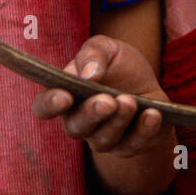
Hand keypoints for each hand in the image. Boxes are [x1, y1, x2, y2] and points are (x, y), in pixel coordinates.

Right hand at [31, 35, 169, 158]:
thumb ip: (93, 54)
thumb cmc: (118, 65)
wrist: (148, 83)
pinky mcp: (128, 146)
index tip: (64, 97)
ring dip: (118, 121)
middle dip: (91, 114)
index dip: (50, 105)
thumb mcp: (107, 48)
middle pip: (75, 127)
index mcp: (64, 96)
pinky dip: (144, 130)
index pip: (44, 107)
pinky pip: (134, 144)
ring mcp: (103, 138)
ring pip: (104, 139)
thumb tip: (87, 74)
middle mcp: (79, 122)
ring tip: (129, 102)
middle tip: (107, 101)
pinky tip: (152, 114)